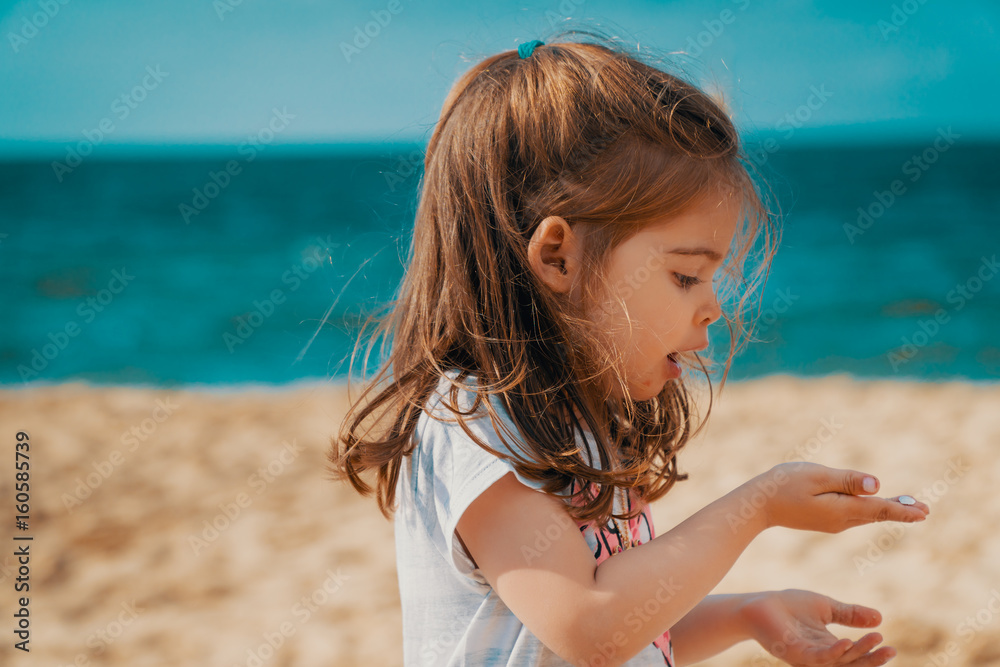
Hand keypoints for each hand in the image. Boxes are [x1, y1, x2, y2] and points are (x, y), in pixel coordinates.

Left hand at [742, 589, 895, 665]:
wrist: (760, 605)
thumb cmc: (789, 606)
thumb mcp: (826, 607)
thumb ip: (850, 614)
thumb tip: (880, 618)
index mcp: (830, 647)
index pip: (856, 656)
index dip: (872, 654)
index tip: (890, 646)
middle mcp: (821, 656)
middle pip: (851, 664)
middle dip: (871, 660)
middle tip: (890, 650)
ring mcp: (808, 657)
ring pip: (839, 661)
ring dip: (858, 653)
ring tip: (875, 639)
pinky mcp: (794, 654)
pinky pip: (818, 658)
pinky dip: (834, 652)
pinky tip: (847, 642)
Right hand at [744, 462, 929, 532]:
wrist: (757, 505)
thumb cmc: (783, 484)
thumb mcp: (816, 476)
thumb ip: (847, 480)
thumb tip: (876, 485)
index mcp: (841, 509)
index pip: (879, 508)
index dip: (903, 509)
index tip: (924, 512)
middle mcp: (840, 520)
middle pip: (876, 513)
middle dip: (900, 510)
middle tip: (925, 511)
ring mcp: (832, 522)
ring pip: (866, 515)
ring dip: (886, 510)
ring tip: (908, 508)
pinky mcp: (824, 520)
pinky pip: (854, 515)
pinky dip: (869, 510)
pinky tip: (874, 506)